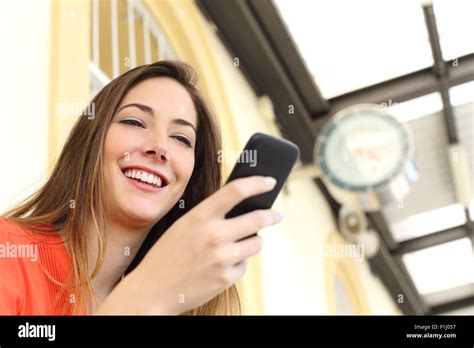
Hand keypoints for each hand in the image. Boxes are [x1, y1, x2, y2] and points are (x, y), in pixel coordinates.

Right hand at [121, 175, 282, 313]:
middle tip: (277, 215)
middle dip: (272, 215)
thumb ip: (210, 215)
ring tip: (239, 244)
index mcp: (200, 216)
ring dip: (253, 241)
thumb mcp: (183, 226)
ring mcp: (222, 257)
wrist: (152, 290)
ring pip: (257, 243)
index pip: (237, 190)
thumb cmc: (167, 254)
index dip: (257, 183)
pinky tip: (221, 265)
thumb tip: (244, 206)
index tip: (270, 182)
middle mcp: (214, 234)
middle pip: (258, 218)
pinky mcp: (226, 278)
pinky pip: (244, 264)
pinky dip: (238, 262)